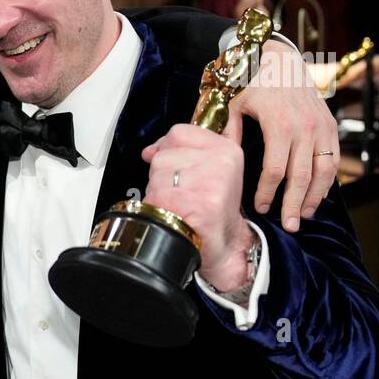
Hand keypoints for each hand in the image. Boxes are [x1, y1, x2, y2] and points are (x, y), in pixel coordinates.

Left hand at [142, 125, 254, 288]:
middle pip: (164, 154)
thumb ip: (186, 150)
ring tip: (176, 204)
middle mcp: (220, 163)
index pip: (179, 132)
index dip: (165, 146)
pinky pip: (156, 195)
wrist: (222, 246)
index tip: (168, 161)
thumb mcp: (213, 170)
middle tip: (178, 192)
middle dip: (162, 174)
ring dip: (158, 191)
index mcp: (227, 150)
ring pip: (157, 174)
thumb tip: (151, 149)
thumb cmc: (213, 209)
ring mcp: (208, 182)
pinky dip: (156, 206)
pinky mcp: (194, 203)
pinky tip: (172, 214)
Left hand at [224, 41, 337, 232]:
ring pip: (324, 171)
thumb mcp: (233, 103)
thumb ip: (229, 132)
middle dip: (294, 204)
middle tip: (289, 226)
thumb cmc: (251, 82)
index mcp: (280, 125)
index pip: (276, 170)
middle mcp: (305, 128)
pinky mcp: (331, 125)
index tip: (260, 208)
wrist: (279, 58)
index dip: (268, 193)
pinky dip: (328, 180)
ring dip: (315, 196)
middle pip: (302, 176)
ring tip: (305, 216)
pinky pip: (334, 158)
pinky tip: (318, 195)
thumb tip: (223, 158)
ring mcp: (322, 127)